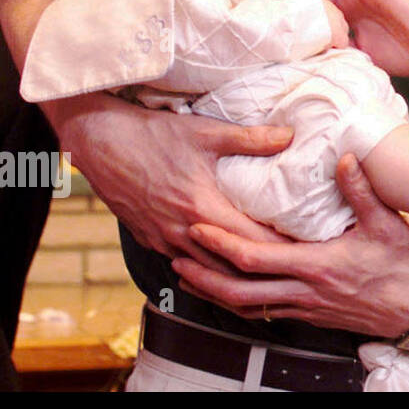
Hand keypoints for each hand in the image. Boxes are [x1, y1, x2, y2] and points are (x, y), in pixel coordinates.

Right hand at [52, 93, 293, 262]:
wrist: (99, 142)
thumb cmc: (153, 135)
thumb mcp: (206, 132)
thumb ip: (251, 139)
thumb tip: (291, 136)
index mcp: (201, 207)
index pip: (251, 241)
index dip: (282, 248)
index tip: (308, 249)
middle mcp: (181, 232)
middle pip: (232, 267)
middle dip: (265, 269)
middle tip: (295, 267)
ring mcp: (162, 240)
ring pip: (207, 274)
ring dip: (237, 276)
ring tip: (268, 274)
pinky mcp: (150, 241)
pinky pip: (186, 266)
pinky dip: (210, 271)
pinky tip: (226, 268)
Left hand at [174, 154, 408, 337]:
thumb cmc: (405, 265)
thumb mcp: (386, 222)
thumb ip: (360, 189)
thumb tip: (343, 156)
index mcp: (316, 266)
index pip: (254, 258)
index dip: (220, 244)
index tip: (197, 228)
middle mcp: (304, 292)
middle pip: (238, 291)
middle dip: (202, 277)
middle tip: (175, 260)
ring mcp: (306, 308)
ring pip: (247, 309)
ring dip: (215, 294)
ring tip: (191, 279)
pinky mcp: (312, 317)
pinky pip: (266, 315)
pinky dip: (241, 305)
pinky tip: (232, 295)